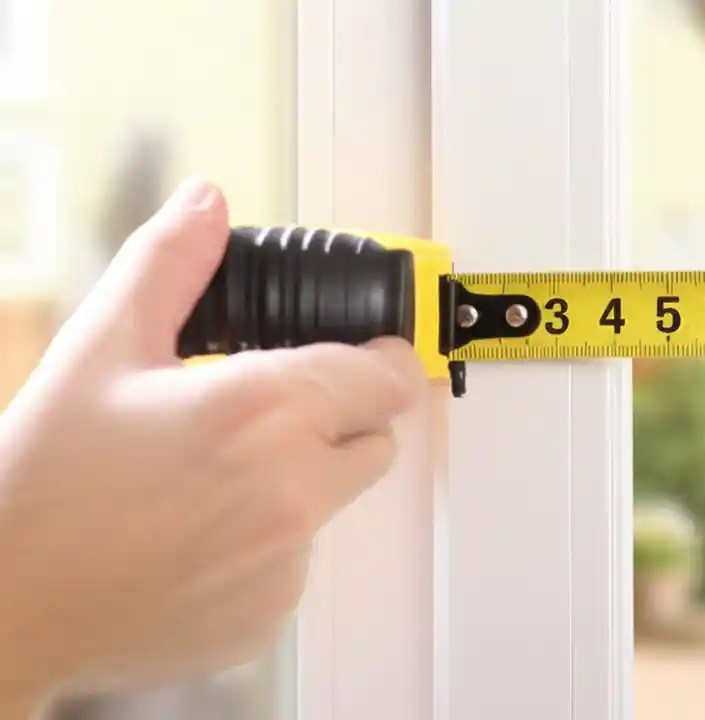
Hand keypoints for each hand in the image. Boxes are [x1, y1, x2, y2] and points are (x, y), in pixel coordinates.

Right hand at [0, 180, 421, 716]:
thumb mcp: (102, 347)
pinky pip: (297, 565)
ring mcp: (285, 561)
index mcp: (264, 409)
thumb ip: (170, 264)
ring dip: (299, 486)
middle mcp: (292, 489)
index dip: (378, 362)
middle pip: (377, 441)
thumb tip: (207, 205)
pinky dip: (265, 549)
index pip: (389, 378)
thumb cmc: (42, 483)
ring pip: (335, 503)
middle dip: (337, 422)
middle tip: (265, 419)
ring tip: (206, 481)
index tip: (363, 359)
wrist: (2, 603)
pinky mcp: (269, 617)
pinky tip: (194, 536)